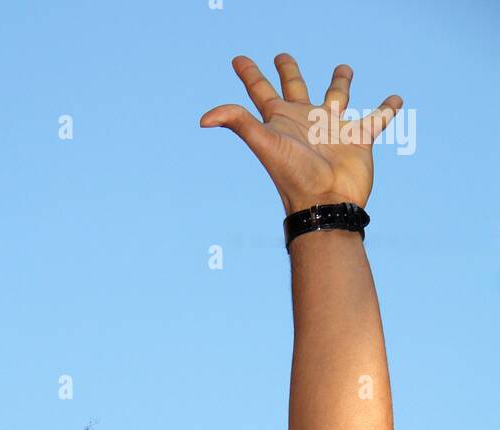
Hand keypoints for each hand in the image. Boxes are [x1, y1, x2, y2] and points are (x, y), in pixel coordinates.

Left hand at [199, 54, 401, 214]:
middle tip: (282, 56)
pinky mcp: (359, 138)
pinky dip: (387, 109)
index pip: (260, 91)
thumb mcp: (264, 143)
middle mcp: (305, 121)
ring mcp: (332, 128)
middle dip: (288, 72)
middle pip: (295, 88)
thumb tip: (204, 119)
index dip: (249, 74)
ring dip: (340, 83)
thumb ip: (238, 122)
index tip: (238, 59)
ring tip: (344, 69)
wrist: (325, 203)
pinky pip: (377, 118)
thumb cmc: (294, 175)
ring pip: (337, 97)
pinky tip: (395, 99)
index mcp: (281, 120)